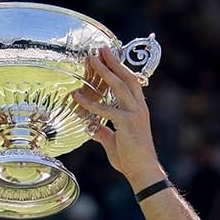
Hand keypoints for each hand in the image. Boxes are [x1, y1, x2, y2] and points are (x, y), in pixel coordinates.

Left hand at [71, 46, 162, 187]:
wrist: (142, 171)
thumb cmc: (131, 158)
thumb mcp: (114, 141)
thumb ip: (103, 132)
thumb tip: (91, 127)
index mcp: (138, 109)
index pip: (129, 83)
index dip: (119, 68)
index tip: (108, 56)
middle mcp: (138, 108)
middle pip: (126, 78)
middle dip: (113, 62)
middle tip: (100, 48)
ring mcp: (134, 114)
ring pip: (118, 86)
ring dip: (104, 71)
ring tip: (91, 59)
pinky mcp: (126, 123)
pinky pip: (105, 109)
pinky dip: (90, 103)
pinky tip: (77, 97)